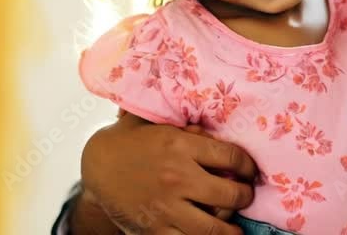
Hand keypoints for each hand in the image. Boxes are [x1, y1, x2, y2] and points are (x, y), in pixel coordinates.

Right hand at [78, 112, 256, 233]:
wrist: (97, 166)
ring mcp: (166, 207)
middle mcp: (177, 178)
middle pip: (230, 194)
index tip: (249, 171)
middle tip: (245, 195)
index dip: (248, 166)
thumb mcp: (158, 121)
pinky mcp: (154, 229)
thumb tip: (216, 129)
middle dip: (244, 196)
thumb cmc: (130, 140)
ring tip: (235, 228)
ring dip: (230, 229)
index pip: (232, 157)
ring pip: (213, 228)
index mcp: (180, 146)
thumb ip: (187, 124)